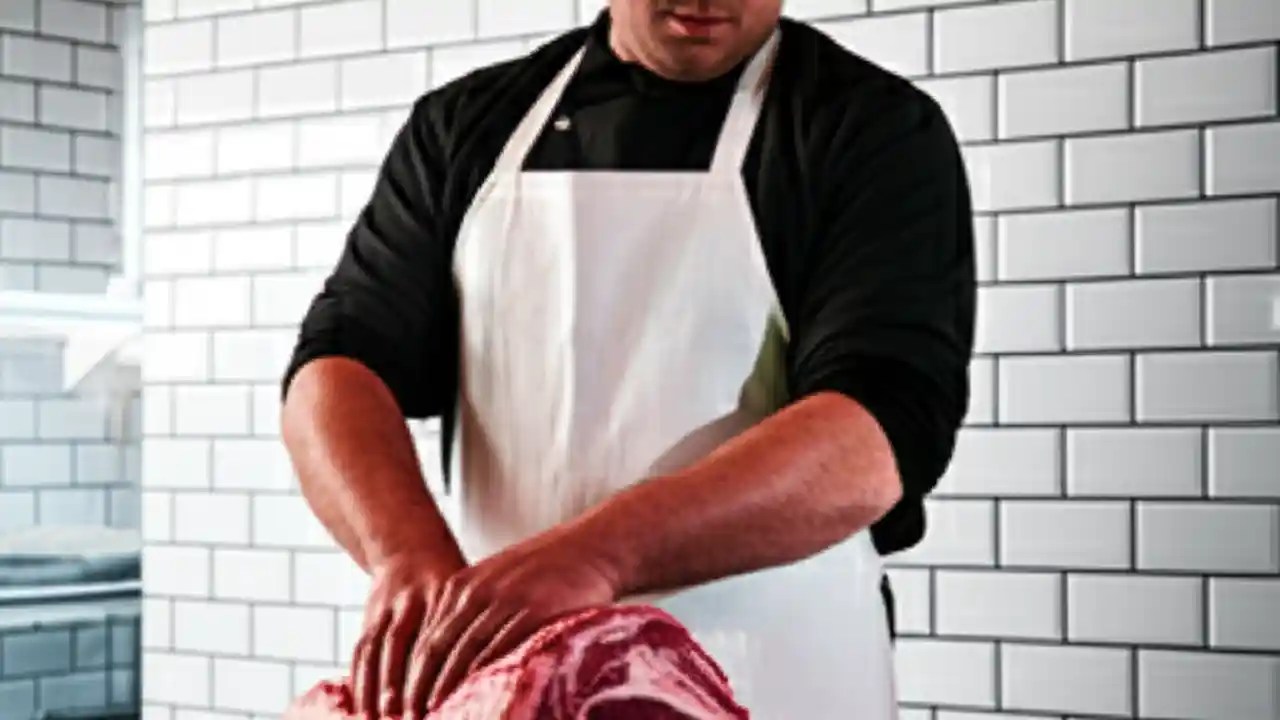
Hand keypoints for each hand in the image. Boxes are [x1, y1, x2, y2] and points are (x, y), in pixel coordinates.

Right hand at [351, 548, 465, 719]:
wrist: (410, 545)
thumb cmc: (454, 577)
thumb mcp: (473, 587)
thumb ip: (482, 621)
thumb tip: (498, 667)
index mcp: (445, 591)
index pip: (440, 635)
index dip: (439, 670)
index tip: (441, 703)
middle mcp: (413, 598)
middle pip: (404, 642)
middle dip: (403, 683)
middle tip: (407, 717)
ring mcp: (388, 605)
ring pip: (378, 647)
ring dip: (376, 686)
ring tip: (379, 718)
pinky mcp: (371, 614)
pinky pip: (362, 647)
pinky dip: (359, 677)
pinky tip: (362, 703)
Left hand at [404, 531, 623, 715]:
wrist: (591, 547)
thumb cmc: (546, 569)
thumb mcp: (496, 580)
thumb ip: (471, 611)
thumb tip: (449, 655)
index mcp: (460, 586)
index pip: (426, 640)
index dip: (412, 677)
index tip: (404, 705)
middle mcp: (477, 592)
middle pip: (438, 651)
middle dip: (422, 690)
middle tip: (412, 718)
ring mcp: (505, 601)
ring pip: (466, 655)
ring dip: (450, 691)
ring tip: (440, 717)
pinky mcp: (534, 611)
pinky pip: (503, 650)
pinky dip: (487, 678)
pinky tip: (481, 699)